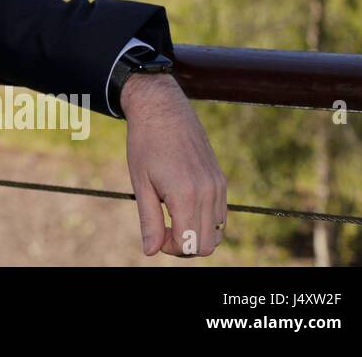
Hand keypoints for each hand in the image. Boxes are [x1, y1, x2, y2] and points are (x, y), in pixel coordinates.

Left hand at [122, 73, 227, 257]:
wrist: (162, 109)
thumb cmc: (145, 144)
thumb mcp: (141, 183)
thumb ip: (149, 221)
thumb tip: (151, 251)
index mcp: (187, 195)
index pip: (189, 245)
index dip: (171, 248)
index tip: (156, 235)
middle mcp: (208, 193)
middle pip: (207, 245)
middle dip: (184, 245)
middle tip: (163, 229)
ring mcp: (218, 186)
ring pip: (217, 232)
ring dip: (195, 233)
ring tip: (171, 216)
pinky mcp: (220, 180)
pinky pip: (220, 214)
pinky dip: (204, 220)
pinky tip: (182, 205)